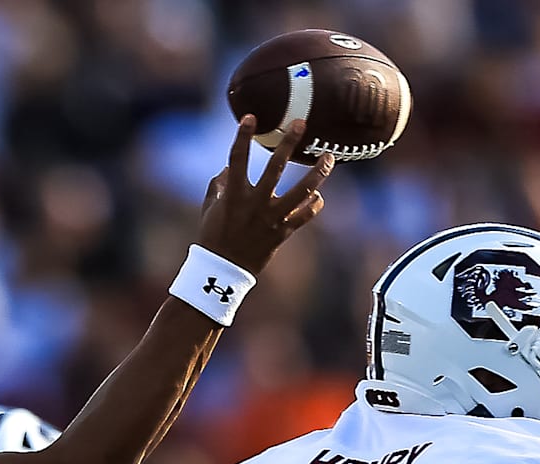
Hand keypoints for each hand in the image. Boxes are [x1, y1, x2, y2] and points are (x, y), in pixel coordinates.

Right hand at [196, 115, 334, 274]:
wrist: (222, 270)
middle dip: (289, 143)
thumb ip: (219, 185)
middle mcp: (255, 203)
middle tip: (302, 124)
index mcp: (233, 195)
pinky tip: (317, 197)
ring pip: (302, 191)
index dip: (243, 136)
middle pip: (276, 167)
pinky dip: (313, 205)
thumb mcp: (210, 209)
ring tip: (329, 157)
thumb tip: (228, 168)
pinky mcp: (283, 232)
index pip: (237, 159)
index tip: (251, 117)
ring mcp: (271, 217)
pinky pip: (305, 215)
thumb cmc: (212, 236)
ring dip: (318, 172)